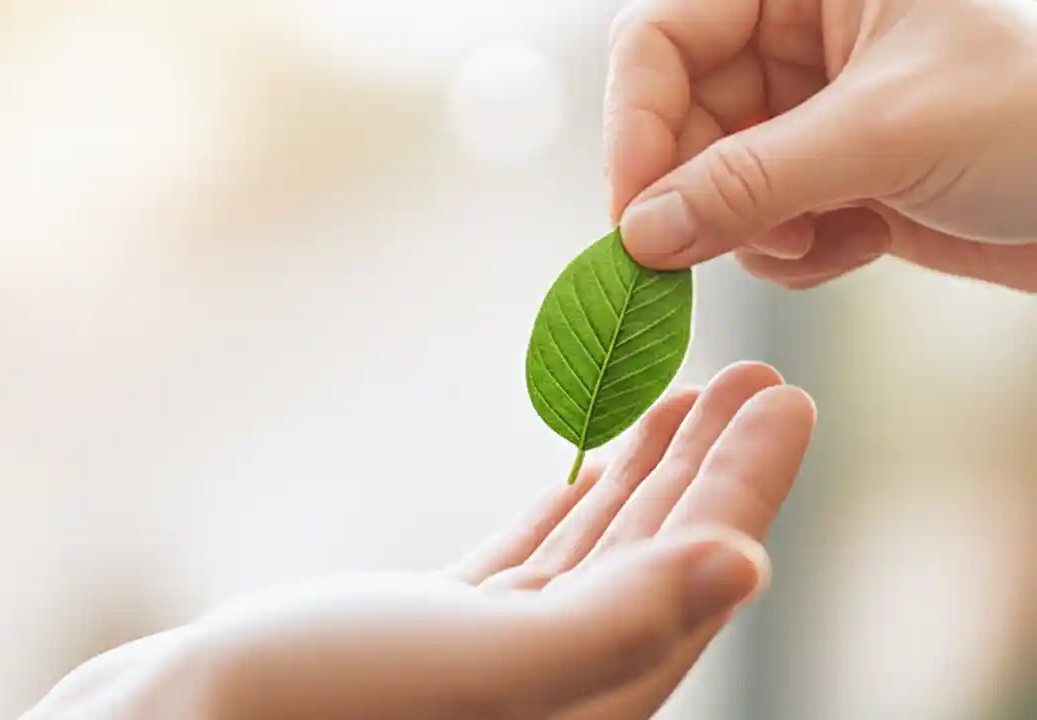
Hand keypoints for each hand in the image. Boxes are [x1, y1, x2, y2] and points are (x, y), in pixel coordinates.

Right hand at [24, 363, 815, 719]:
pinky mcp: (436, 638)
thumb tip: (745, 565)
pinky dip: (568, 507)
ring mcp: (492, 666)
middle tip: (753, 373)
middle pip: (655, 561)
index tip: (783, 393)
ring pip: (595, 556)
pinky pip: (529, 561)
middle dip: (707, 466)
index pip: (689, 582)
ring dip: (644, 476)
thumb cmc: (305, 706)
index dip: (744, 485)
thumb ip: (618, 625)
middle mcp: (552, 694)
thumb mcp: (478, 663)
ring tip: (681, 396)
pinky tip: (591, 463)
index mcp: (582, 707)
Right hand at [605, 0, 1036, 291]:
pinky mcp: (830, 174)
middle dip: (697, 191)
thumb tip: (639, 233)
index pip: (663, 37)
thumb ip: (750, 181)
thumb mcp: (885, 135)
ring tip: (821, 241)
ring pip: (711, 180)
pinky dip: (794, 249)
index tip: (633, 214)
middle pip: (679, 117)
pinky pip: (758, 220)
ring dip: (752, 229)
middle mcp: (799, 36)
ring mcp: (812, 109)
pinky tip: (862, 244)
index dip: (636, 124)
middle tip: (701, 253)